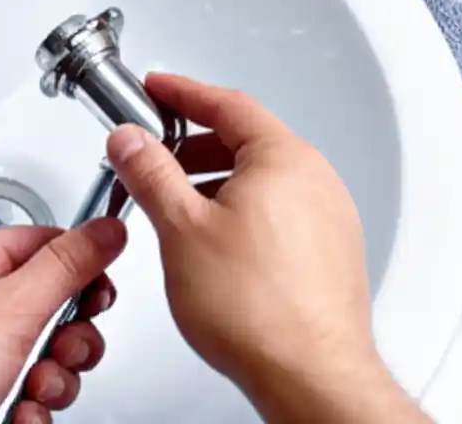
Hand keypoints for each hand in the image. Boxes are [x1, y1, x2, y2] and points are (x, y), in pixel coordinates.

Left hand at [0, 219, 126, 423]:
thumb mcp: (13, 307)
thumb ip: (69, 265)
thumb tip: (106, 228)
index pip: (39, 242)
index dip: (78, 265)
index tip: (100, 290)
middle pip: (45, 305)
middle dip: (66, 337)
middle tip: (61, 348)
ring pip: (37, 356)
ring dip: (50, 379)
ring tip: (32, 389)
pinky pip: (18, 393)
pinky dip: (27, 408)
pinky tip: (16, 414)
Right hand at [105, 73, 427, 423]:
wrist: (309, 374)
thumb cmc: (258, 310)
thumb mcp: (181, 228)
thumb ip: (151, 173)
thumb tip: (132, 141)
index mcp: (284, 159)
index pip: (227, 103)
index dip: (183, 93)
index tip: (158, 88)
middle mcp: (316, 180)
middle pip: (246, 139)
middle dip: (195, 143)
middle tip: (157, 152)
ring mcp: (328, 216)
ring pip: (263, 179)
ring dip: (216, 180)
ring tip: (177, 203)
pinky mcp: (330, 250)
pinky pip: (281, 210)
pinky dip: (243, 210)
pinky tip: (215, 241)